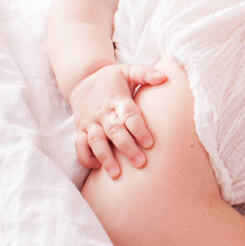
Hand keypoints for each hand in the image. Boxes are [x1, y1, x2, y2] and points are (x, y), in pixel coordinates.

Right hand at [69, 63, 169, 177]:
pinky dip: (86, 158)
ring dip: (106, 158)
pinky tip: (98, 167)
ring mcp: (89, 123)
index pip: (129, 116)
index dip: (139, 129)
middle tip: (141, 163)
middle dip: (127, 148)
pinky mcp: (80, 130)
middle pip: (114, 132)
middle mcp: (102, 113)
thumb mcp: (128, 71)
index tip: (149, 143)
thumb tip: (164, 78)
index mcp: (117, 100)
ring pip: (96, 142)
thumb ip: (146, 74)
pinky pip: (80, 146)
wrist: (82, 79)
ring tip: (116, 174)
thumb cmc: (112, 79)